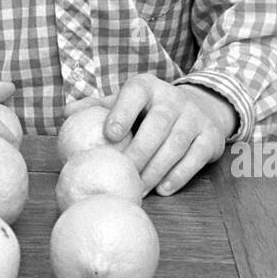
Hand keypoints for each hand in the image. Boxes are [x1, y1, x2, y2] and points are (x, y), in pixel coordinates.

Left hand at [63, 74, 234, 195]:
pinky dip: (179, 175)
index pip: (134, 93)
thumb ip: (97, 107)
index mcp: (146, 87)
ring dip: (156, 169)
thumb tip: (66, 113)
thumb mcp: (125, 102)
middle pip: (158, 123)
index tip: (109, 135)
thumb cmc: (148, 111)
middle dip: (139, 151)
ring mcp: (194, 117)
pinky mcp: (211, 137)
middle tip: (123, 174)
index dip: (122, 111)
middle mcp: (173, 98)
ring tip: (138, 189)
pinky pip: (195, 158)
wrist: (199, 108)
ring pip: (177, 143)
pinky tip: (163, 189)